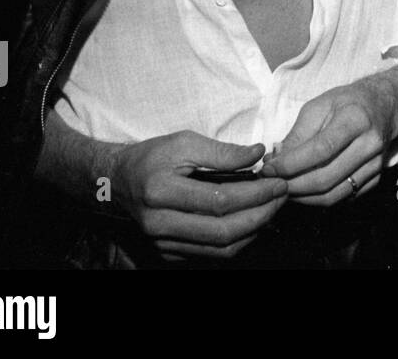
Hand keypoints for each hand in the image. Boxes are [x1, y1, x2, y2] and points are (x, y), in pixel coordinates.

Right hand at [109, 132, 288, 260]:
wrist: (115, 182)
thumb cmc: (151, 157)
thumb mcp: (184, 142)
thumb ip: (223, 151)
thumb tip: (259, 154)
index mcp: (161, 191)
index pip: (221, 200)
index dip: (256, 194)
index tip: (278, 182)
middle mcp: (160, 223)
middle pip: (223, 231)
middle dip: (261, 214)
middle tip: (282, 196)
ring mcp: (163, 243)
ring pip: (221, 249)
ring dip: (254, 230)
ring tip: (272, 208)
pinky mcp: (168, 252)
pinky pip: (211, 255)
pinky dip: (237, 240)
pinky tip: (252, 221)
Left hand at [259, 73, 397, 206]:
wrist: (385, 106)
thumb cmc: (348, 102)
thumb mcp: (319, 105)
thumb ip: (298, 134)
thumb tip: (276, 161)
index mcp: (355, 119)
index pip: (321, 149)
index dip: (291, 164)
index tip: (269, 169)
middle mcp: (370, 144)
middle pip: (327, 178)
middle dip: (293, 186)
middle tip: (272, 182)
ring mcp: (375, 164)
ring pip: (334, 194)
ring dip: (303, 197)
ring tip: (286, 187)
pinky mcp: (375, 179)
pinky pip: (343, 198)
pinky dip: (319, 198)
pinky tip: (305, 188)